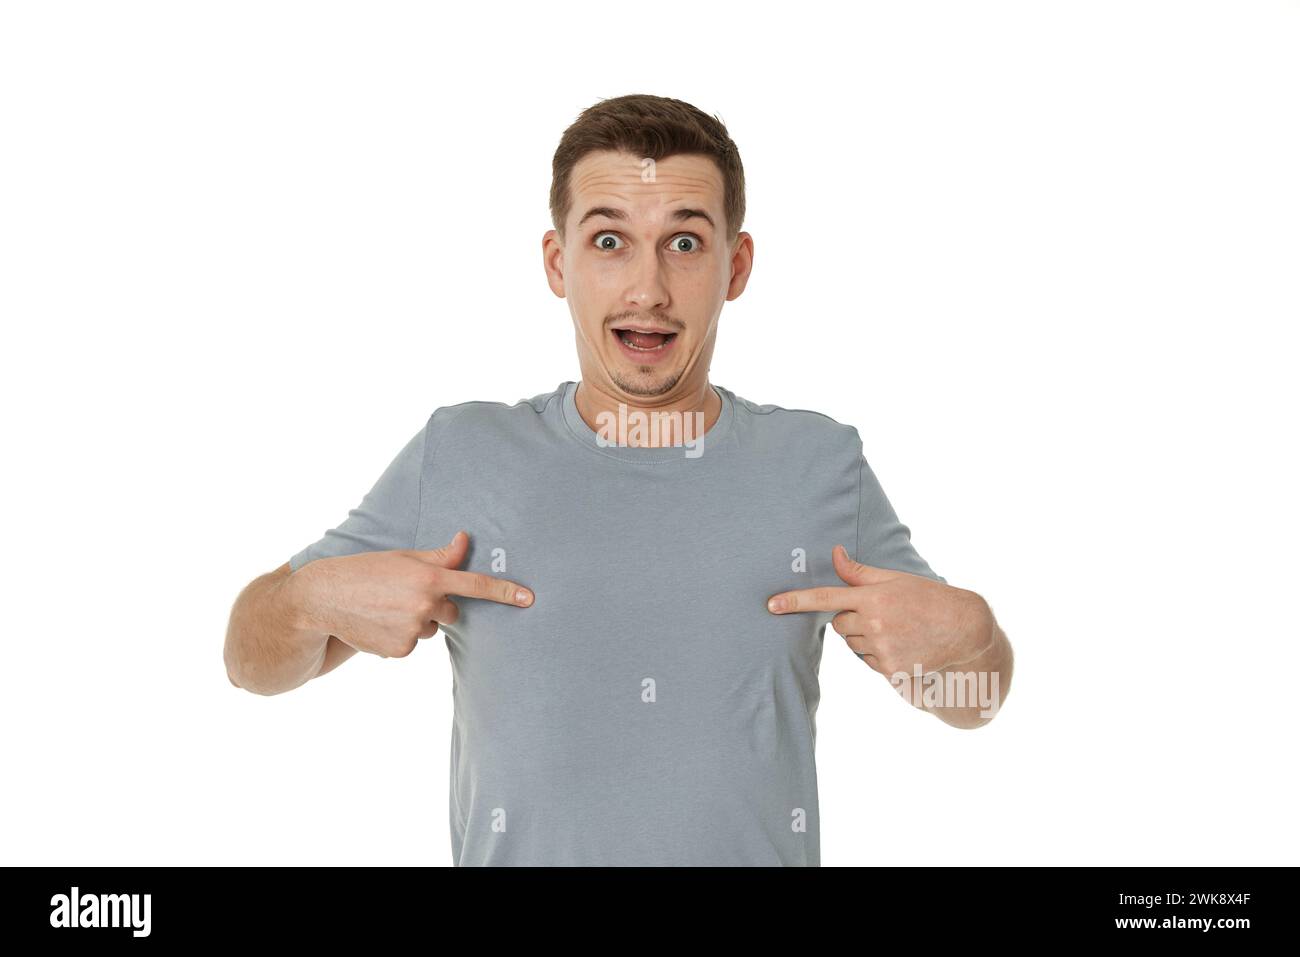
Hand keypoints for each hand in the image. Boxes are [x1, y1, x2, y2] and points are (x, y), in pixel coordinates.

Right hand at [298, 530, 532, 658]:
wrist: (323, 598)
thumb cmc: (366, 571)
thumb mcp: (403, 557)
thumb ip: (439, 556)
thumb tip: (465, 540)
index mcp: (429, 577)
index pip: (475, 585)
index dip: (504, 591)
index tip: (528, 598)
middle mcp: (424, 604)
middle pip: (452, 611)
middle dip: (436, 605)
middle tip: (404, 595)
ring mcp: (412, 630)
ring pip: (430, 629)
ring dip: (415, 621)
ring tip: (385, 609)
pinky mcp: (400, 652)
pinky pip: (412, 645)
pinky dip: (399, 637)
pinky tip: (378, 624)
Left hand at [766, 545, 986, 676]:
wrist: (965, 631)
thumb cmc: (928, 599)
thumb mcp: (896, 579)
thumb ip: (860, 573)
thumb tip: (835, 552)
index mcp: (874, 597)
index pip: (826, 598)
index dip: (796, 601)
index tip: (771, 604)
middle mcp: (875, 624)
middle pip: (840, 625)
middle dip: (853, 619)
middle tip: (883, 614)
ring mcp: (883, 649)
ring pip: (854, 645)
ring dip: (866, 638)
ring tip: (898, 630)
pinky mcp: (891, 670)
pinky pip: (870, 662)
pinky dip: (880, 655)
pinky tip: (904, 646)